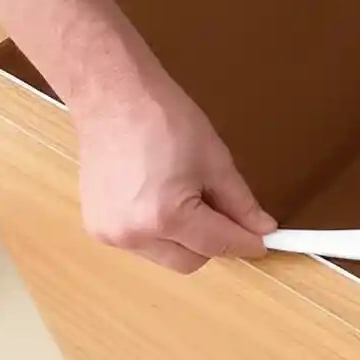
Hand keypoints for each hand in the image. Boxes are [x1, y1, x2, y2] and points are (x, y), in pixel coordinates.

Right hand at [76, 75, 276, 273]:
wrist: (111, 97)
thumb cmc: (160, 118)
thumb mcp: (214, 160)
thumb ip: (240, 202)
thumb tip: (262, 229)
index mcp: (166, 216)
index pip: (218, 244)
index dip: (245, 244)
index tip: (261, 244)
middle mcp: (135, 234)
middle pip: (190, 262)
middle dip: (211, 243)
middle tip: (220, 212)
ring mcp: (111, 234)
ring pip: (165, 256)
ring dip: (183, 239)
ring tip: (181, 196)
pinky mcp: (97, 228)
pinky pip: (141, 245)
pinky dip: (157, 232)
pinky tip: (156, 199)